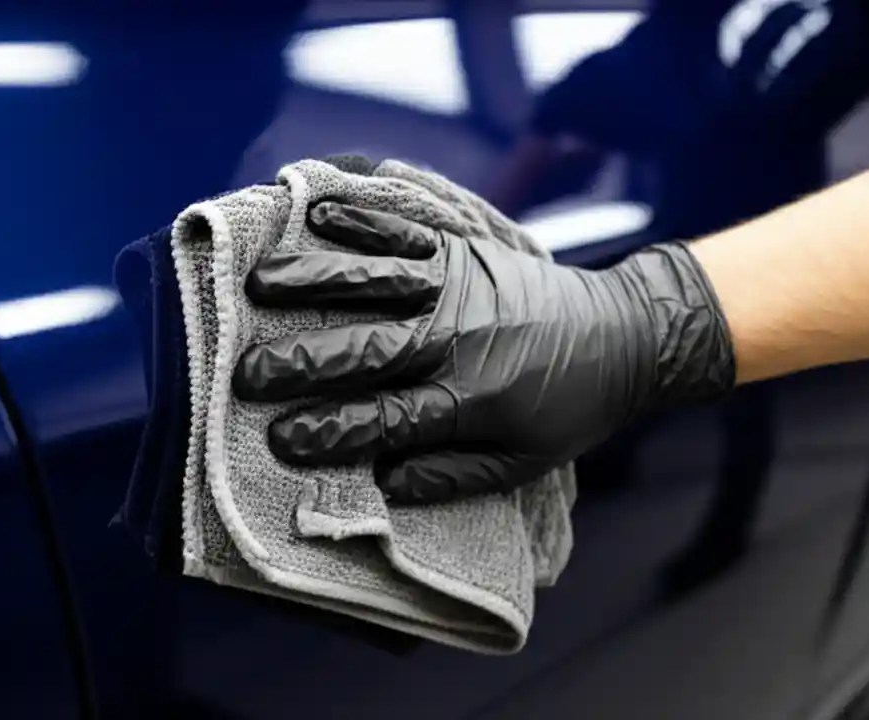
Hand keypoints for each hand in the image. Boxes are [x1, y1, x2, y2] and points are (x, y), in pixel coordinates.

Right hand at [233, 202, 734, 502]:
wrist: (624, 336)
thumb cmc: (563, 410)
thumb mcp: (519, 463)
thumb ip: (448, 475)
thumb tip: (379, 481)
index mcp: (468, 399)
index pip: (386, 419)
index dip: (331, 431)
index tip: (279, 440)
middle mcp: (457, 339)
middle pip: (369, 348)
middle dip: (304, 361)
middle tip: (244, 372)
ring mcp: (457, 286)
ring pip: (375, 280)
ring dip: (314, 281)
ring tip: (258, 284)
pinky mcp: (463, 250)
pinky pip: (406, 230)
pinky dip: (362, 219)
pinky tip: (316, 212)